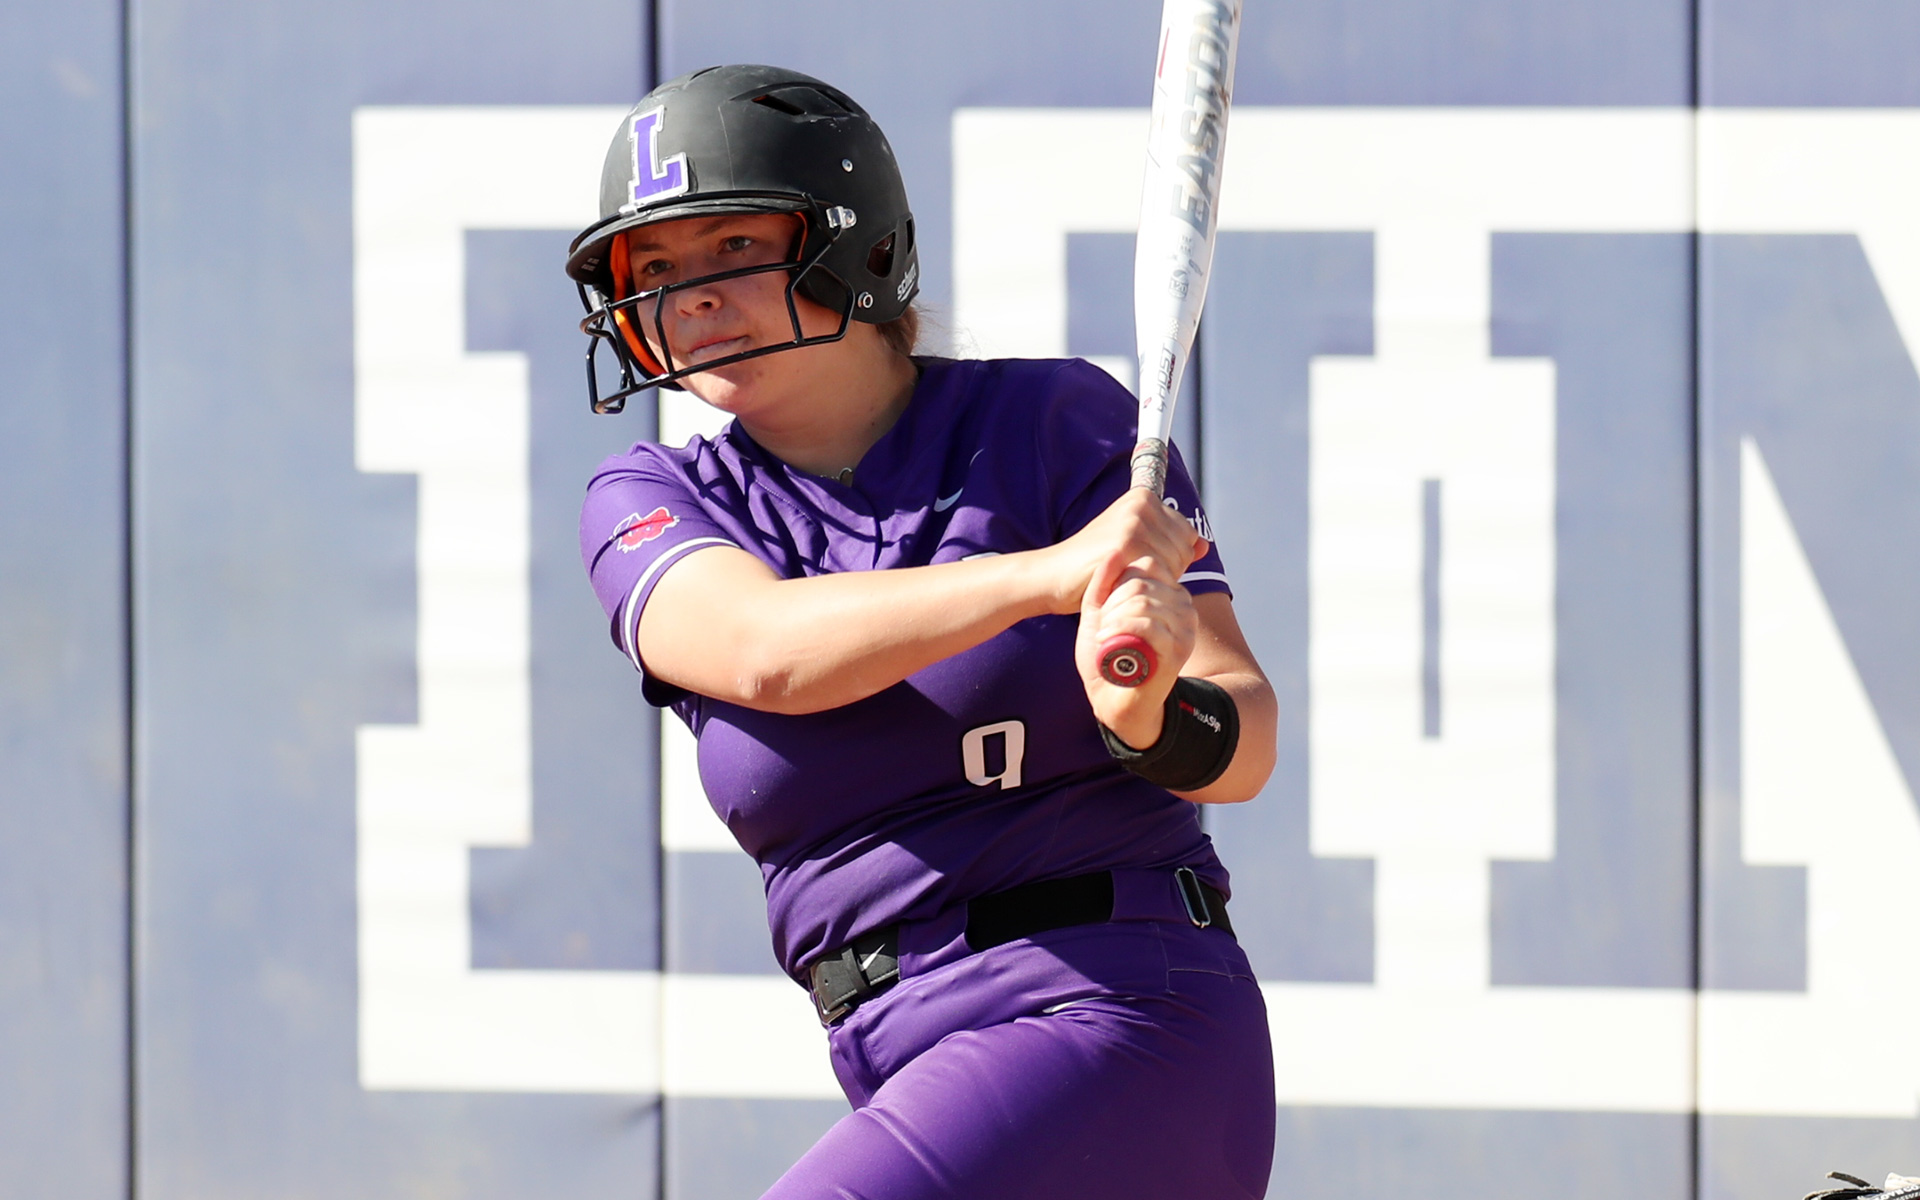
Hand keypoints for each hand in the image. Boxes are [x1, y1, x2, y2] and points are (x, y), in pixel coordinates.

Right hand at [1036, 488, 1206, 617]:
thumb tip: (1204, 545)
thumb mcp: (1136, 548)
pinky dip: (1145, 587)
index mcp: (1144, 498)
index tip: (1138, 561)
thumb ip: (1170, 544)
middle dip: (1164, 570)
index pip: (1187, 535)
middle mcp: (1142, 504)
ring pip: (1174, 564)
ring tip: (1123, 577)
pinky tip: (1121, 584)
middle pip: (1184, 550)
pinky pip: (1160, 574)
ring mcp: (1134, 522)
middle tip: (1129, 572)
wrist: (1054, 576)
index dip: (1169, 558)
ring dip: (1154, 581)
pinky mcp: (1127, 543)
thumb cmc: (1094, 565)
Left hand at [1072, 547, 1199, 749]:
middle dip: (1112, 602)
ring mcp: (1184, 628)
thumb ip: (1104, 581)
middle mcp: (1184, 607)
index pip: (1147, 564)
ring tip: (1106, 636)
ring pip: (1144, 601)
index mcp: (1169, 594)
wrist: (1114, 700)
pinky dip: (1121, 630)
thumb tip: (1114, 550)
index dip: (1118, 580)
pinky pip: (1149, 624)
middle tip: (1103, 626)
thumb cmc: (1107, 656)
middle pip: (1142, 582)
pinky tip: (1108, 641)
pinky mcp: (1178, 649)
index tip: (1106, 606)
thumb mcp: (1099, 612)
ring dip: (1114, 618)